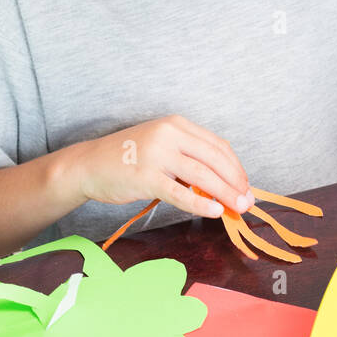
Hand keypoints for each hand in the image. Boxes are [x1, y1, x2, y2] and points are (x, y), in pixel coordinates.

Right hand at [60, 114, 254, 220]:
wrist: (89, 164)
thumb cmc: (128, 157)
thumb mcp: (161, 145)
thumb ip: (188, 157)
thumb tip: (222, 182)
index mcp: (177, 125)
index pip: (218, 145)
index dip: (236, 167)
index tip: (245, 184)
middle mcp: (170, 135)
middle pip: (215, 159)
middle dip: (236, 182)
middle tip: (248, 200)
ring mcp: (158, 155)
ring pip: (203, 176)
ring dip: (225, 194)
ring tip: (238, 208)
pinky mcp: (146, 177)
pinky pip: (180, 193)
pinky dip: (200, 204)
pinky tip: (214, 212)